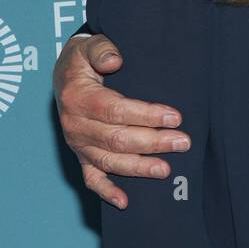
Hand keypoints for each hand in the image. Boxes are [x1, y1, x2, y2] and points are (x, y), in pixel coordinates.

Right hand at [53, 33, 189, 208]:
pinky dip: (107, 192)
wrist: (65, 76)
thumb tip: (115, 60)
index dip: (147, 115)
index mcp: (77, 98)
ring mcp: (78, 144)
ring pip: (110, 161)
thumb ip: (102, 49)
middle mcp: (75, 125)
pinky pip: (92, 179)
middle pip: (118, 139)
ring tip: (167, 170)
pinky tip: (125, 202)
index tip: (175, 117)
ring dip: (139, 168)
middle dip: (153, 142)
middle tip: (183, 142)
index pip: (116, 110)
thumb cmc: (83, 59)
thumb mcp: (88, 45)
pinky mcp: (81, 156)